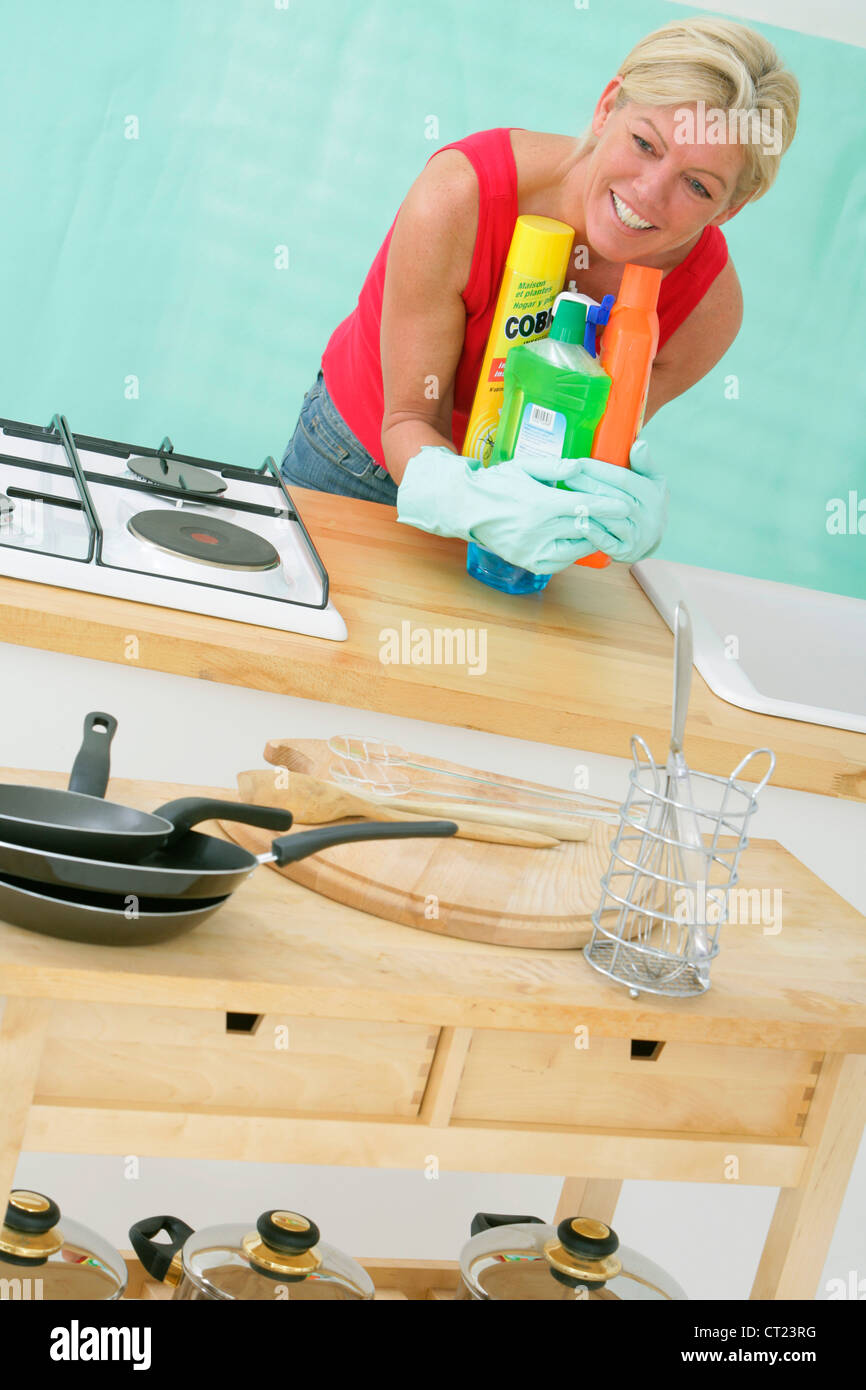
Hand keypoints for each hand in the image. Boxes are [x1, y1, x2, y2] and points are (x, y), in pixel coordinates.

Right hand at [396, 446, 630, 573]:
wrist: (467, 508)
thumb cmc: (497, 483)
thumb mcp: (523, 466)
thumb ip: (554, 467)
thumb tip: (581, 466)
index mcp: (540, 503)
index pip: (583, 506)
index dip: (608, 506)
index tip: (626, 506)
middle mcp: (538, 530)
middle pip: (584, 527)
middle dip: (605, 523)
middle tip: (621, 519)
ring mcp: (533, 549)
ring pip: (576, 547)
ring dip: (591, 538)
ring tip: (601, 529)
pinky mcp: (529, 562)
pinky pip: (561, 562)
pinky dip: (573, 552)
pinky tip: (576, 541)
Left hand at [556, 439, 668, 563]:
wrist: (651, 540)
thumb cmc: (647, 503)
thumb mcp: (653, 481)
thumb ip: (644, 463)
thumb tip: (638, 443)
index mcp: (653, 494)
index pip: (624, 479)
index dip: (599, 470)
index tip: (579, 462)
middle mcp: (649, 516)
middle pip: (613, 497)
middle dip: (587, 485)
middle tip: (565, 476)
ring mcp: (638, 536)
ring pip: (609, 520)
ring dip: (587, 508)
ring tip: (565, 497)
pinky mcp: (626, 552)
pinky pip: (607, 542)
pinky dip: (592, 533)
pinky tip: (577, 522)